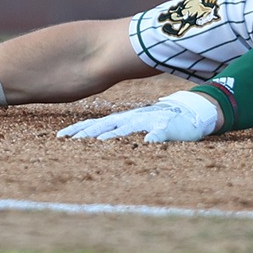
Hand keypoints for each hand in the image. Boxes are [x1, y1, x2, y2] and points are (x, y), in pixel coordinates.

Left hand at [57, 91, 221, 142]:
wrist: (193, 110)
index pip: (96, 123)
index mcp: (125, 119)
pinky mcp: (169, 128)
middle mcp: (134, 118)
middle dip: (88, 132)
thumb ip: (118, 128)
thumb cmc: (161, 119)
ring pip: (130, 128)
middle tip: (70, 141)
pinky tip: (148, 142)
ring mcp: (151, 122)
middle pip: (107, 125)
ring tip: (101, 141)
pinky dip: (155, 136)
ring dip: (116, 134)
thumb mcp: (136, 122)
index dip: (78, 129)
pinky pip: (161, 132)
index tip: (60, 137)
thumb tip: (92, 136)